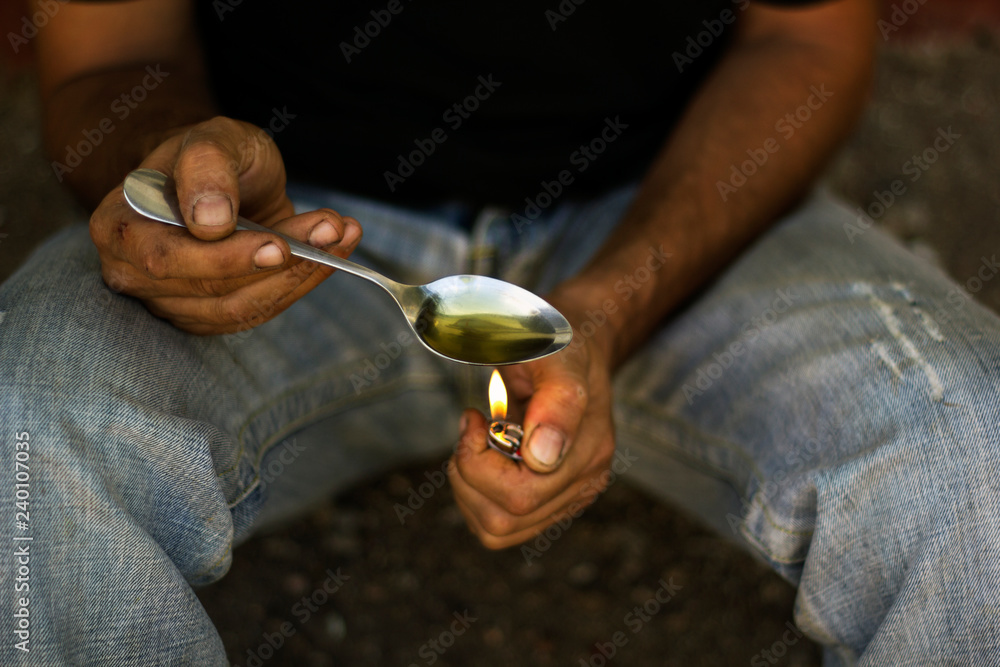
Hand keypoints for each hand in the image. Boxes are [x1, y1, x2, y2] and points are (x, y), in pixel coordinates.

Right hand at [89, 116, 361, 333]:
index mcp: (118, 227)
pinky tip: (334, 253)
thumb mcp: (212, 138)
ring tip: (342, 233)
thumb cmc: (210, 155)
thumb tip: (209, 222)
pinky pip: (258, 310)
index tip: (280, 245)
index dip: (226, 258)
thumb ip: (207, 166)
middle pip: (211, 289)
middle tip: (334, 229)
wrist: (221, 176)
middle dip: (280, 264)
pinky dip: (302, 284)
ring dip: (301, 274)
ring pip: (242, 306)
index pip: (168, 259)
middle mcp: (135, 274)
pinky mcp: (209, 315)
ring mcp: (172, 301)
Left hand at [449, 305, 617, 549]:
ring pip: (496, 529)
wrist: (570, 343)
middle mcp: (583, 482)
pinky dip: (475, 494)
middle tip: (471, 429)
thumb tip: (543, 458)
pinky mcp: (547, 500)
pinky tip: (482, 456)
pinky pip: (498, 525)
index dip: (480, 462)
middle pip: (503, 520)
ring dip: (469, 488)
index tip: (476, 417)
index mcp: (589, 451)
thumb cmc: (558, 343)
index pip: (520, 495)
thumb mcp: (557, 356)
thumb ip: (557, 403)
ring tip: (474, 442)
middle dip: (469, 474)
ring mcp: (565, 495)